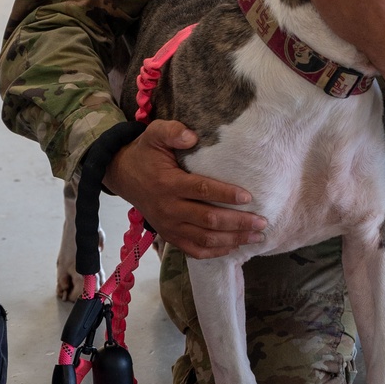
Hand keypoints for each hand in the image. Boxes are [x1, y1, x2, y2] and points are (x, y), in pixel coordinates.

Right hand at [103, 118, 265, 257]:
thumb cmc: (146, 154)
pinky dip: (215, 252)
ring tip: (256, 236)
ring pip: (204, 239)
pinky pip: (193, 250)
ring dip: (232, 240)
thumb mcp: (154, 134)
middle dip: (238, 223)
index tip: (249, 197)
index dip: (226, 194)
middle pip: (208, 220)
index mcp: (169, 184)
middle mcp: (169, 209)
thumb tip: (192, 136)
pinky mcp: (169, 236)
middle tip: (262, 221)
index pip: (202, 191)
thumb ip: (172, 131)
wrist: (123, 176)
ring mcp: (169, 226)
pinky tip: (234, 247)